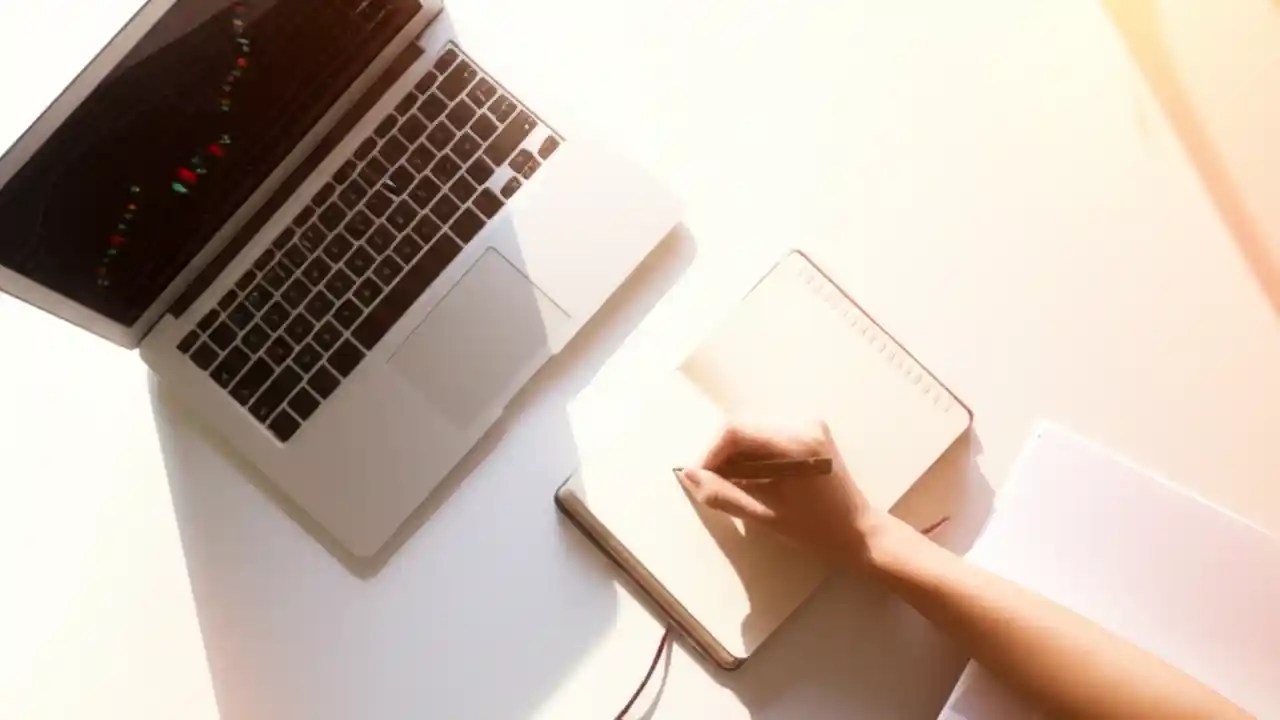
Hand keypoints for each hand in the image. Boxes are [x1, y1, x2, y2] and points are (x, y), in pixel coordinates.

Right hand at [676, 419, 886, 569]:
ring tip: (733, 485)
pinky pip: (767, 436)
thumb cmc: (817, 530)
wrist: (859, 532)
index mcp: (796, 443)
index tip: (699, 479)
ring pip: (752, 431)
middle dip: (721, 455)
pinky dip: (751, 455)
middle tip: (713, 485)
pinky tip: (752, 479)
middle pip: (743, 428)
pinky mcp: (809, 432)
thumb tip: (688, 475)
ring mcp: (808, 425)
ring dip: (735, 456)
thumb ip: (723, 494)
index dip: (710, 453)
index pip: (736, 431)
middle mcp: (803, 424)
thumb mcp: (765, 516)